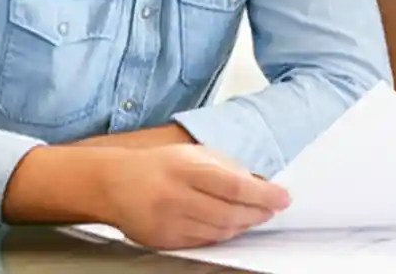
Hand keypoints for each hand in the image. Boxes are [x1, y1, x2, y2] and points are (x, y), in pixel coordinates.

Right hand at [100, 144, 289, 249]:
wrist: (112, 184)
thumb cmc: (157, 165)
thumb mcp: (192, 153)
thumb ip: (225, 167)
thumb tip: (258, 183)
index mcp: (186, 169)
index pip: (235, 187)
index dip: (264, 195)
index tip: (283, 197)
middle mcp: (176, 197)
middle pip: (230, 213)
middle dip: (258, 213)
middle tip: (272, 208)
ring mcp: (169, 222)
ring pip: (219, 231)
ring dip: (243, 225)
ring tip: (254, 216)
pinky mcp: (164, 241)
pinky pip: (204, 242)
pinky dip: (223, 235)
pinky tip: (231, 225)